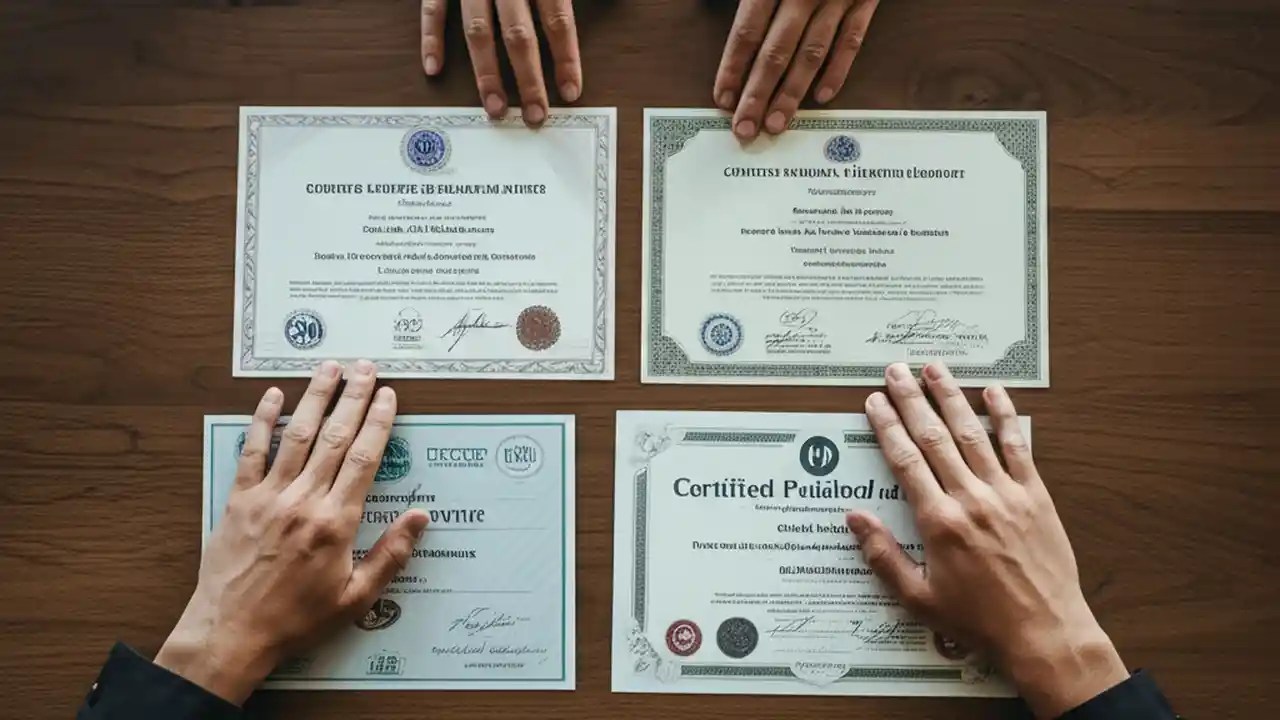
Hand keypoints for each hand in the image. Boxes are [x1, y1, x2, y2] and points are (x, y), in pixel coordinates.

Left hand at [154, 360, 428, 703]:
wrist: (230, 634)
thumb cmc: (296, 621)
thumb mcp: (356, 599)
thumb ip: (391, 555)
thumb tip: (420, 517)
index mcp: (337, 523)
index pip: (364, 459)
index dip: (378, 422)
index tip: (387, 396)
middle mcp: (304, 501)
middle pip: (335, 437)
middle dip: (353, 397)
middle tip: (365, 367)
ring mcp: (268, 497)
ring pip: (297, 435)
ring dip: (315, 398)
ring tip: (329, 367)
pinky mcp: (238, 501)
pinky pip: (252, 452)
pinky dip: (262, 421)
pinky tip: (272, 396)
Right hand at [421, 0, 581, 126]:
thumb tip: (610, 5)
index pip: (557, 20)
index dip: (566, 58)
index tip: (570, 93)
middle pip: (519, 34)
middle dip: (528, 79)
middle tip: (535, 116)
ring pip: (477, 30)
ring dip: (487, 73)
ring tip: (494, 108)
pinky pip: (432, 9)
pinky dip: (431, 38)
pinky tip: (434, 69)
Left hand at [715, 0, 879, 139]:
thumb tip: (704, 4)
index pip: (747, 31)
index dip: (732, 68)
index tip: (723, 98)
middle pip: (776, 51)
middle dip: (758, 94)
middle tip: (745, 128)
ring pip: (812, 53)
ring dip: (793, 93)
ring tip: (778, 123)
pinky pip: (852, 40)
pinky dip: (838, 71)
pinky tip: (821, 97)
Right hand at [847, 362, 1128, 718]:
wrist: (1044, 633)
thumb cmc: (979, 622)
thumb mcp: (919, 598)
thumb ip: (883, 556)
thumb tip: (854, 519)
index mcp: (939, 523)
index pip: (905, 461)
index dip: (887, 427)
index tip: (874, 402)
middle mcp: (971, 499)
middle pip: (933, 437)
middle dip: (911, 400)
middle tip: (895, 371)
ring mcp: (1006, 494)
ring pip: (972, 433)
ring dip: (951, 397)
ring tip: (934, 368)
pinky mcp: (1035, 496)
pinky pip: (1018, 447)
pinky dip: (1005, 417)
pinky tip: (994, 393)